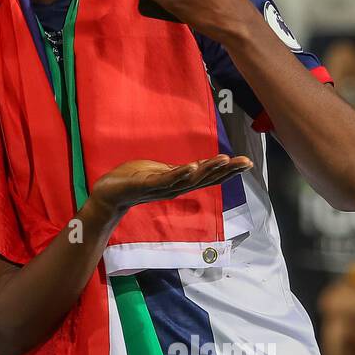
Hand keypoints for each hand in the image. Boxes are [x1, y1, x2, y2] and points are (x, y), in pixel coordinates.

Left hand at [89, 154, 252, 215]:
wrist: (107, 194)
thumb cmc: (133, 180)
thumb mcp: (160, 172)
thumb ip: (178, 171)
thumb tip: (197, 166)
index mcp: (179, 182)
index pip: (208, 176)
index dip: (228, 170)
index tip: (247, 162)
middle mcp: (174, 187)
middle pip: (205, 179)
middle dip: (226, 170)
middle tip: (246, 162)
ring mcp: (160, 187)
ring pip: (189, 179)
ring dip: (207, 170)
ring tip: (224, 160)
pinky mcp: (145, 185)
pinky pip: (165, 180)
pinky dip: (179, 174)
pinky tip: (192, 167)